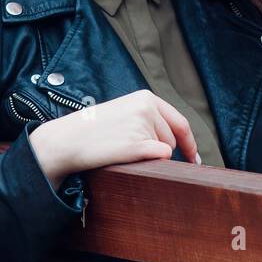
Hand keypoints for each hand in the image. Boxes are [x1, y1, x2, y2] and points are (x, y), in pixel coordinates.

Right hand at [28, 89, 198, 186]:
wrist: (67, 139)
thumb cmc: (94, 130)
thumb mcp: (124, 110)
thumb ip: (148, 117)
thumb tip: (174, 141)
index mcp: (145, 97)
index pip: (180, 122)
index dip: (190, 142)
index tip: (194, 157)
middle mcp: (147, 108)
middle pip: (172, 140)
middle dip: (158, 148)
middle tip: (129, 146)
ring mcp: (142, 125)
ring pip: (165, 151)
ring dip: (149, 155)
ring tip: (121, 148)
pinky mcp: (137, 144)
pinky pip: (161, 158)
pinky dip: (153, 163)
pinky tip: (128, 157)